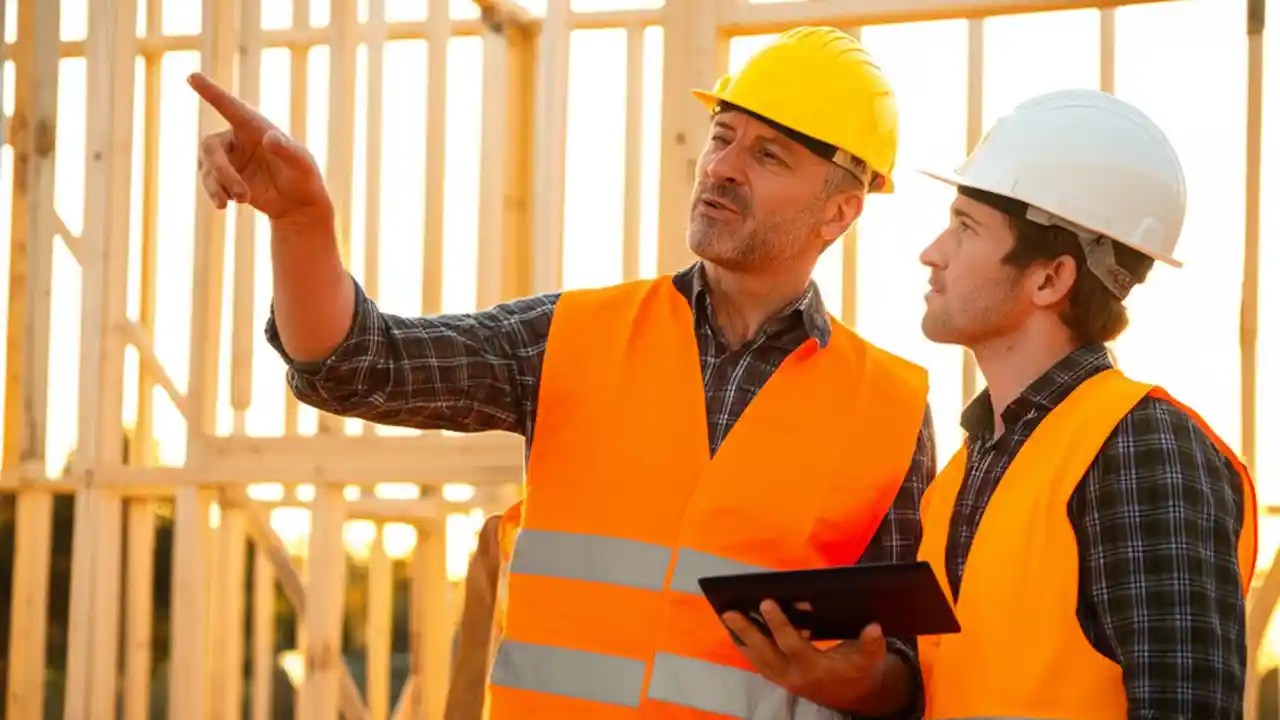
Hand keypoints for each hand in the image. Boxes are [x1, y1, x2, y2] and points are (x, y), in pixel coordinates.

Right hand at [188, 72, 330, 223]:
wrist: (299, 204)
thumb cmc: (305, 178)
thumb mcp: (303, 165)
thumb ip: (289, 150)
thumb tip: (270, 138)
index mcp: (256, 127)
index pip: (229, 107)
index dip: (210, 92)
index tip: (192, 76)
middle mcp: (237, 140)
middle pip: (210, 147)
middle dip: (222, 171)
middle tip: (243, 196)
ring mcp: (228, 159)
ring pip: (207, 168)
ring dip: (219, 187)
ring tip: (243, 201)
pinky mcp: (224, 179)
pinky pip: (210, 184)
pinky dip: (218, 194)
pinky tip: (228, 205)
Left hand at [722, 600, 888, 712]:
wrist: (853, 697)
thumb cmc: (859, 671)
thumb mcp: (870, 659)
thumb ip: (871, 644)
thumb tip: (874, 627)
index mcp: (814, 669)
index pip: (791, 644)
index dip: (778, 624)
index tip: (766, 601)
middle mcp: (793, 675)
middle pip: (763, 653)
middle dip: (746, 631)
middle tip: (728, 610)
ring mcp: (783, 678)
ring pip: (755, 658)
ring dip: (739, 637)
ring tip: (725, 615)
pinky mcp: (778, 676)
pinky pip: (756, 660)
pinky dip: (745, 644)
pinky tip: (735, 626)